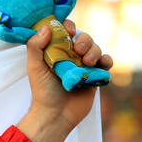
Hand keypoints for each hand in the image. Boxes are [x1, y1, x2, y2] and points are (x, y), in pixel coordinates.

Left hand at [24, 19, 112, 133]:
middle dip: (84, 40)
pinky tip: (101, 64)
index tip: (68, 32)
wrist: (56, 115)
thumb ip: (35, 46)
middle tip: (78, 50)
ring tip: (87, 62)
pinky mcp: (95, 75)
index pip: (65, 31)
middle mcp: (71, 56)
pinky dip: (106, 60)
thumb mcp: (34, 68)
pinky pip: (106, 61)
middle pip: (83, 37)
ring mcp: (84, 65)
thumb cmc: (43, 92)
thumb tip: (46, 26)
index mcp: (56, 51)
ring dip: (94, 51)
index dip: (68, 27)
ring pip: (95, 47)